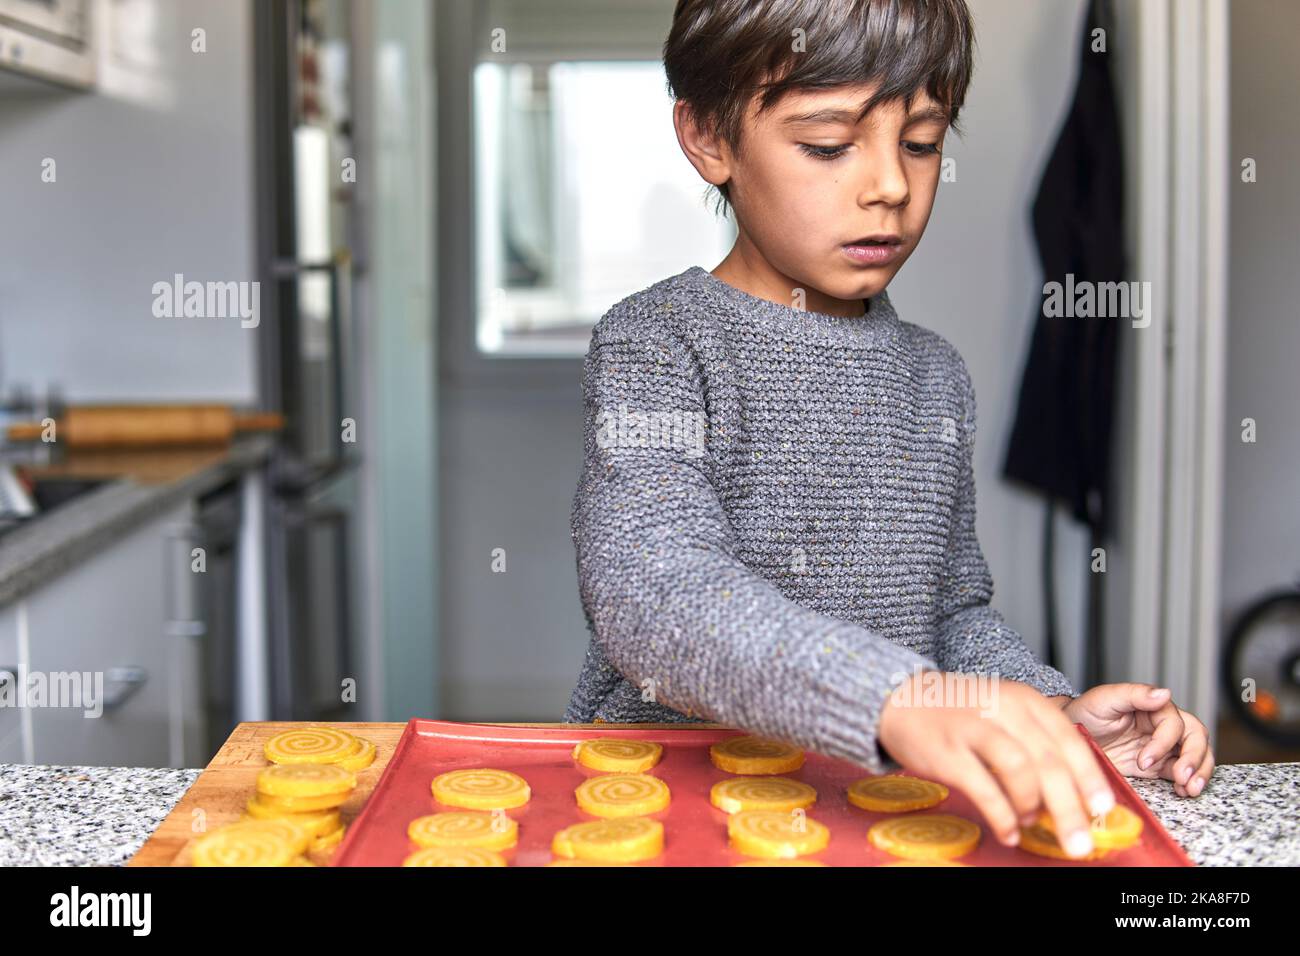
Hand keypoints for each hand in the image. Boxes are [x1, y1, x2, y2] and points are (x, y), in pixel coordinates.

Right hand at [878, 671, 1116, 857]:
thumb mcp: (1003, 713)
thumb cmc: (958, 712)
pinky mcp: (948, 750)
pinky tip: (1008, 832)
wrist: (899, 698)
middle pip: (1050, 762)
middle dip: (1070, 808)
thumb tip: (1068, 795)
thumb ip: (1034, 744)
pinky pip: (984, 789)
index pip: (1069, 740)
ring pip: (1021, 771)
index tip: (1103, 809)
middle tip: (1080, 842)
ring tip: (1032, 824)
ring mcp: (974, 727)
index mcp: (1025, 700)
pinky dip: (1001, 816)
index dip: (1090, 778)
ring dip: (1033, 807)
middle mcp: (1004, 709)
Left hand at [1062, 683, 1214, 796]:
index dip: (1164, 742)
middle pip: (1196, 737)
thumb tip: (1164, 693)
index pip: (1175, 723)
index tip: (1144, 759)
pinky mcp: (1158, 765)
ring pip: (1196, 755)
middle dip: (1195, 758)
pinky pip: (1181, 773)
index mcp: (1153, 707)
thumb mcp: (1104, 698)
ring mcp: (1162, 746)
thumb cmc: (1085, 712)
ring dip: (1199, 771)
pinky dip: (1187, 783)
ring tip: (1190, 788)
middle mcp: (1162, 725)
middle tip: (1183, 777)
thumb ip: (1134, 694)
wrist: (1071, 737)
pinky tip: (1182, 791)